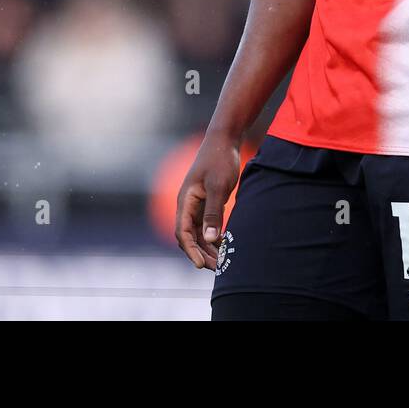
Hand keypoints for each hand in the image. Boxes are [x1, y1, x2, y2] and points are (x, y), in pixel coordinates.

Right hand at [174, 131, 241, 268]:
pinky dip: (214, 237)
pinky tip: (226, 244)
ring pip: (199, 233)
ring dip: (208, 248)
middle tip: (218, 268)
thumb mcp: (218, 187)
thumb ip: (213, 212)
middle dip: (201, 253)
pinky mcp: (206, 202)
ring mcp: (196, 204)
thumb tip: (211, 239)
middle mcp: (187, 205)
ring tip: (223, 261)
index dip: (191, 250)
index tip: (201, 265)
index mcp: (185, 200)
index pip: (183, 232)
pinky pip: (206, 225)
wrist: (224, 140)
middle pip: (190, 237)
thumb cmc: (219, 160)